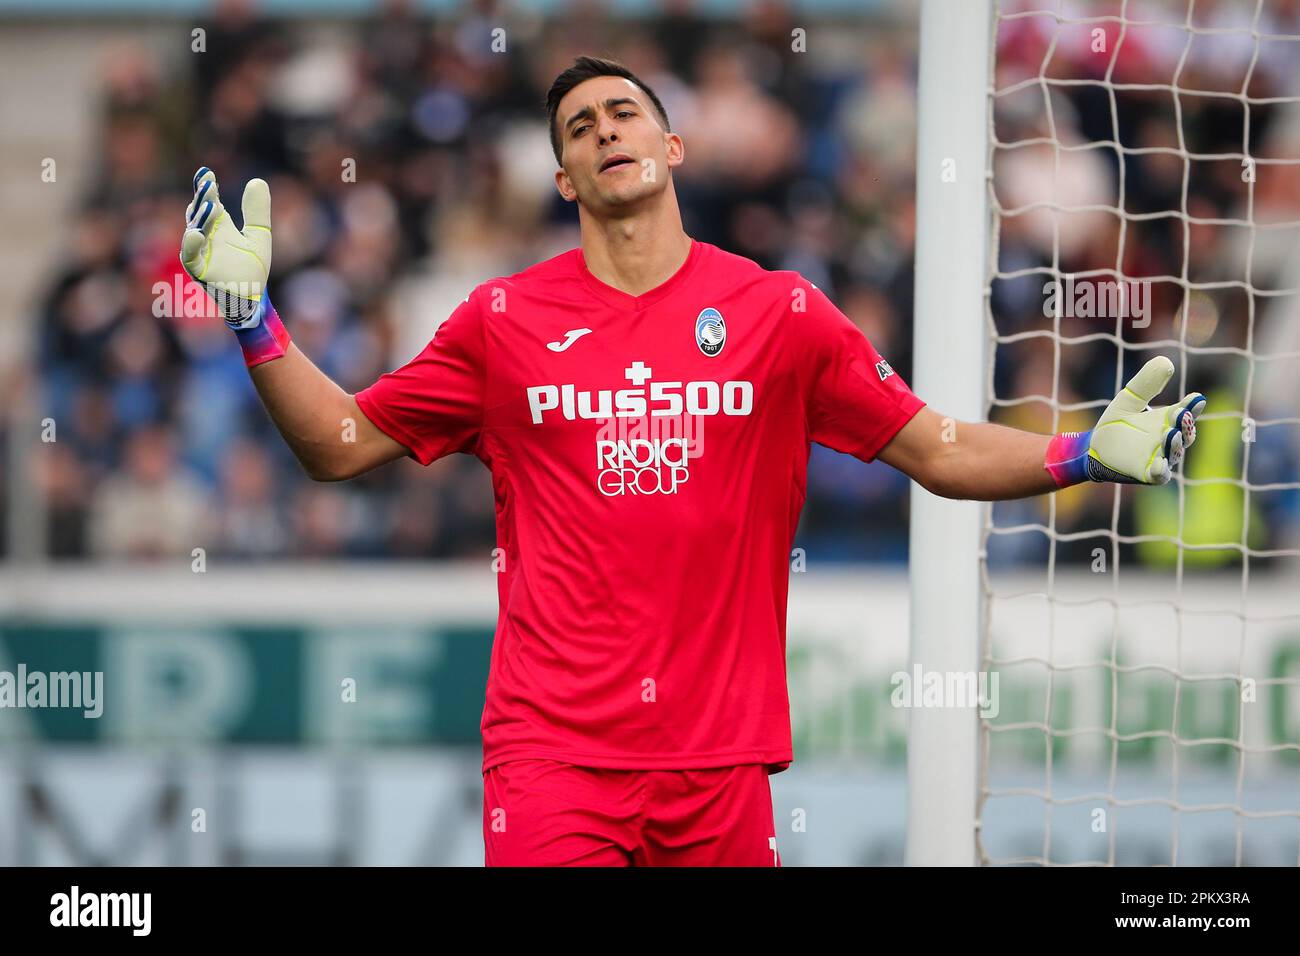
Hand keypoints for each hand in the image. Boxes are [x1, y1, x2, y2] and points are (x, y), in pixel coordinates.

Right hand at [179, 166, 271, 328]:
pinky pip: (190, 256)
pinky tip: (195, 233)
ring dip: (200, 217)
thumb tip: (257, 181)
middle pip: (200, 212)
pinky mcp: (198, 269)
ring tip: (209, 204)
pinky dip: (191, 245)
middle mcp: (206, 236)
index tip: (206, 172)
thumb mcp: (259, 236)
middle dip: (202, 198)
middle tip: (207, 182)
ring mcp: (200, 252)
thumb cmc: (251, 268)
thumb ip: (257, 211)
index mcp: (219, 226)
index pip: (209, 201)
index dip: (206, 187)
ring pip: (194, 230)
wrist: (252, 299)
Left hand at [1045, 356, 1206, 486]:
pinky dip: (1162, 470)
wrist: (1093, 446)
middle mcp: (1170, 439)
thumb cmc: (1116, 423)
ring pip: (1176, 453)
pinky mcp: (1147, 473)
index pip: (1188, 411)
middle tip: (1181, 413)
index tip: (1196, 398)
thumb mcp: (1129, 399)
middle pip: (1186, 433)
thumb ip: (1145, 383)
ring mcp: (1161, 457)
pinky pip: (1160, 474)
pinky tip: (1160, 464)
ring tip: (1169, 433)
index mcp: (1169, 420)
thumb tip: (1165, 362)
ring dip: (1175, 444)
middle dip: (1185, 424)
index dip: (1193, 405)